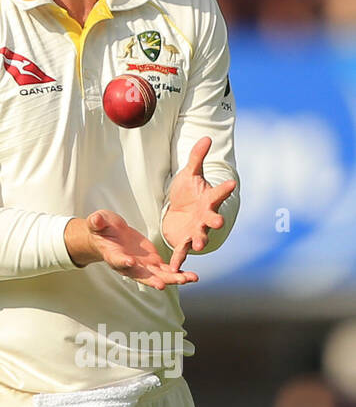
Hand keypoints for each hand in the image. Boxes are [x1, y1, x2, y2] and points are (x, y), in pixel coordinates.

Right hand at [66, 210, 198, 290]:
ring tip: (188, 279)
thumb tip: (95, 220)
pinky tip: (190, 276)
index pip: (117, 260)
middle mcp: (129, 266)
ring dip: (172, 279)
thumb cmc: (101, 229)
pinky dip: (178, 274)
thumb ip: (97, 222)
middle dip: (153, 280)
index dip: (123, 262)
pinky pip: (167, 270)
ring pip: (158, 276)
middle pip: (141, 276)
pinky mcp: (153, 262)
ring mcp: (142, 266)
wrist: (109, 235)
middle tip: (162, 284)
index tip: (130, 262)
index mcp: (113, 256)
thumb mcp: (97, 222)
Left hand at [161, 136, 236, 271]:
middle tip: (219, 222)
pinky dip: (179, 260)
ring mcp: (196, 230)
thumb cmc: (187, 192)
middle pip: (212, 219)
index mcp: (208, 200)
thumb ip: (196, 158)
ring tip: (199, 245)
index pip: (219, 192)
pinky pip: (182, 251)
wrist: (180, 211)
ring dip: (200, 241)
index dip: (225, 188)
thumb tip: (206, 136)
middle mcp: (205, 217)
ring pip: (200, 237)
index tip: (232, 182)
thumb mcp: (189, 174)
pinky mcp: (184, 241)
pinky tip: (174, 269)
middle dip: (215, 221)